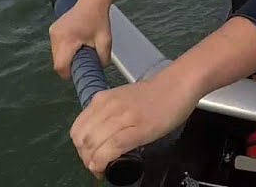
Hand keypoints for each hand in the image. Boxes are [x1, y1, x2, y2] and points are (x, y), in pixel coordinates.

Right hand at [49, 0, 112, 80]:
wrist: (92, 1)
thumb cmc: (100, 20)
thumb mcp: (106, 41)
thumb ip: (102, 59)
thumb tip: (96, 71)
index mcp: (67, 39)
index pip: (60, 66)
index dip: (69, 74)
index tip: (80, 72)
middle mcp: (56, 36)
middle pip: (57, 62)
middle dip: (69, 66)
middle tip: (83, 61)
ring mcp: (52, 32)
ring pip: (55, 56)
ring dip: (66, 58)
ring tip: (80, 50)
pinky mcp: (52, 30)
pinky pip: (55, 47)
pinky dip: (64, 51)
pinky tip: (75, 43)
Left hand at [70, 71, 199, 177]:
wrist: (177, 85)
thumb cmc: (154, 95)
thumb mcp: (122, 100)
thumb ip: (108, 114)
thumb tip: (100, 137)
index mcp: (102, 100)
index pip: (77, 129)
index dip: (79, 148)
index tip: (90, 156)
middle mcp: (108, 106)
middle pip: (82, 139)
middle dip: (85, 157)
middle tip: (97, 165)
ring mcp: (122, 117)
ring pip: (93, 145)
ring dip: (93, 162)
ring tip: (102, 169)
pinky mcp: (137, 128)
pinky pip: (111, 148)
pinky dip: (103, 161)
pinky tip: (106, 168)